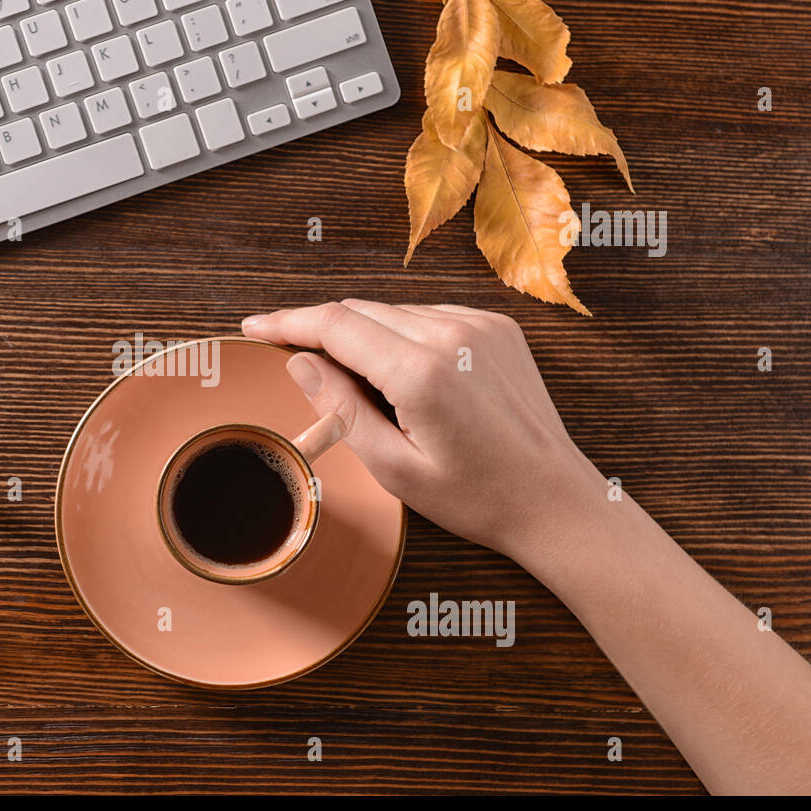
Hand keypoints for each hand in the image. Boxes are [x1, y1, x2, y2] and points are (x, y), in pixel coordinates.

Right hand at [242, 301, 600, 561]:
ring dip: (364, 336)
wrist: (555, 499)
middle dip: (321, 331)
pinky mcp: (496, 327)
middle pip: (360, 311)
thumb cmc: (477, 496)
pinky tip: (405, 379)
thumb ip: (341, 408)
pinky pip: (427, 317)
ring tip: (367, 392)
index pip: (335, 324)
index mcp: (422, 372)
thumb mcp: (394, 467)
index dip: (287, 322)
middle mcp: (452, 334)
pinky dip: (402, 337)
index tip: (255, 326)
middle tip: (298, 366)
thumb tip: (301, 364)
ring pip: (392, 312)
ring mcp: (479, 325)